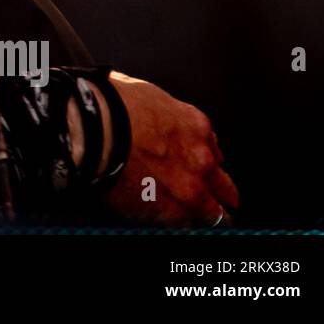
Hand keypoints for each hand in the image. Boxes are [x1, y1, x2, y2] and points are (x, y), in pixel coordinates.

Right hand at [101, 71, 238, 225]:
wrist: (98, 128)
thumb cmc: (113, 106)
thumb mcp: (148, 96)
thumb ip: (162, 115)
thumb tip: (151, 117)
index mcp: (196, 127)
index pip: (214, 152)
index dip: (205, 163)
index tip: (197, 168)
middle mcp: (201, 159)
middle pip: (225, 187)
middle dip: (219, 194)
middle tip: (216, 202)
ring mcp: (191, 189)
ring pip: (216, 214)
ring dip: (208, 216)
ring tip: (200, 223)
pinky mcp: (172, 212)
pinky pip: (186, 227)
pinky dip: (180, 226)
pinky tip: (171, 225)